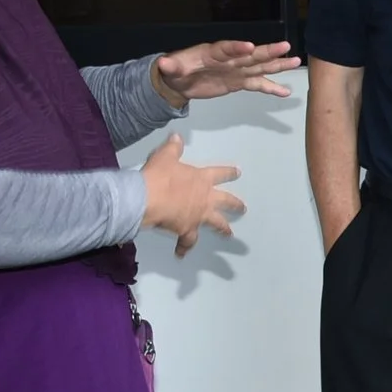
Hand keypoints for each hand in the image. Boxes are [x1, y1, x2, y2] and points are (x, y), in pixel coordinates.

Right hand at [142, 135, 245, 256]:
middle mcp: (205, 198)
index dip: (229, 172)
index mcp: (201, 179)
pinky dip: (184, 247)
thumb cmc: (159, 175)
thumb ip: (173, 148)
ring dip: (223, 229)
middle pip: (226, 202)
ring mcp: (198, 216)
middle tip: (243, 209)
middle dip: (235, 205)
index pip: (220, 173)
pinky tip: (181, 254)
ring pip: (216, 223)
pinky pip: (187, 241)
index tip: (239, 173)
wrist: (148, 198)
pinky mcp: (187, 230)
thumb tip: (177, 137)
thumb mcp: (165, 157)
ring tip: (230, 235)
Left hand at [153, 40, 300, 104]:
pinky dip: (271, 88)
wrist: (180, 80)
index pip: (226, 48)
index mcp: (213, 53)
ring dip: (277, 64)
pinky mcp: (239, 82)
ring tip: (296, 61)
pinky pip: (258, 84)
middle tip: (284, 46)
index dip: (237, 47)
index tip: (249, 46)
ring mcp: (237, 70)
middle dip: (267, 51)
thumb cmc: (176, 71)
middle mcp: (229, 59)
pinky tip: (285, 92)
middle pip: (250, 54)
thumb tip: (163, 63)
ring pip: (260, 66)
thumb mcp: (171, 68)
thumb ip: (171, 66)